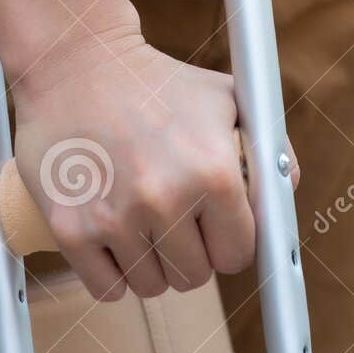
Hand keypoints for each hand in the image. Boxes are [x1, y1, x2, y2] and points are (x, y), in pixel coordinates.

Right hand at [10, 27, 271, 300]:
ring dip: (152, 266)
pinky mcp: (70, 227)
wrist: (77, 63)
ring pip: (151, 287)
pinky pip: (106, 289)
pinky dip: (112, 275)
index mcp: (213, 173)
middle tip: (174, 219)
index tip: (215, 228)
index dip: (229, 242)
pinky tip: (114, 242)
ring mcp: (114, 217)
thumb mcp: (228, 100)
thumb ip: (269, 150)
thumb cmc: (159, 83)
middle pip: (194, 277)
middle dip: (190, 254)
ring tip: (141, 222)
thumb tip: (284, 202)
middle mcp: (165, 199)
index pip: (238, 254)